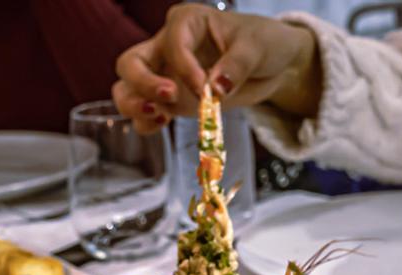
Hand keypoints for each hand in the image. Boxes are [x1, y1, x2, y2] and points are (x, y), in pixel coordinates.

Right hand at [112, 4, 321, 133]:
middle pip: (131, 63)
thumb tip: (216, 88)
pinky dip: (146, 122)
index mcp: (186, 22)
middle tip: (170, 97)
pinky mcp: (172, 100)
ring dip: (134, 105)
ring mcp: (166, 74)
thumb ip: (236, 65)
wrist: (273, 65)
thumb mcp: (256, 47)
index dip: (185, 67)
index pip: (171, 44)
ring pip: (128, 88)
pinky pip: (145, 113)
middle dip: (143, 83)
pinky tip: (163, 124)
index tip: (206, 87)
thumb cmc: (263, 43)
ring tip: (159, 117)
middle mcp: (167, 46)